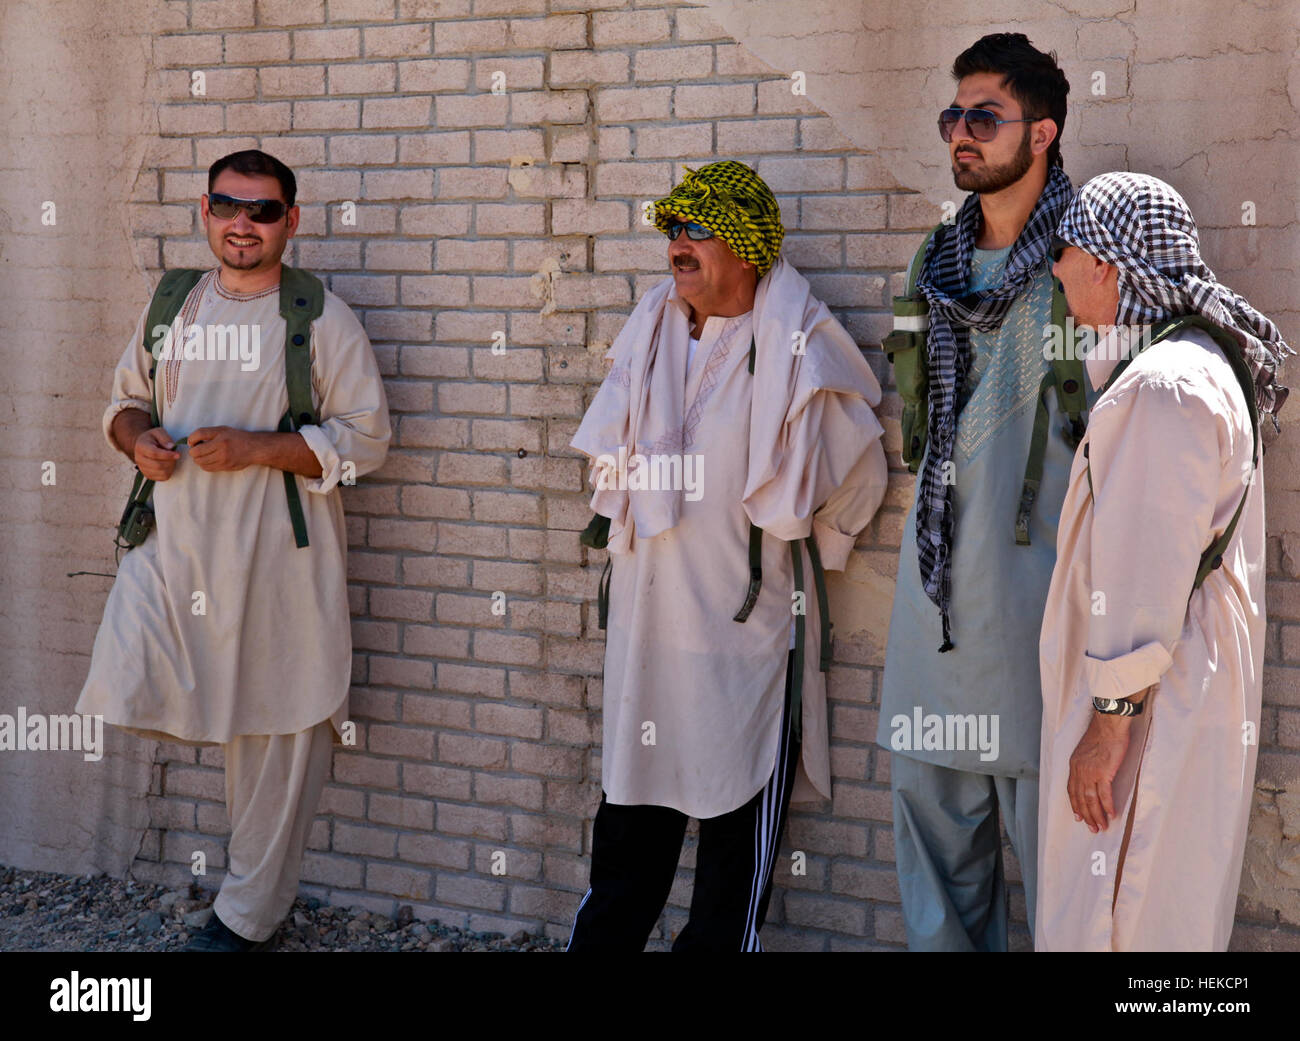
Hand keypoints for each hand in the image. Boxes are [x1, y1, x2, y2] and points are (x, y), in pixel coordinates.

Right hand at [133, 427, 180, 481]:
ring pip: (161, 473)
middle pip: (158, 465)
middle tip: (176, 456)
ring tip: (172, 459)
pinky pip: (162, 478)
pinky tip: (169, 465)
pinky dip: (169, 472)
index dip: (168, 455)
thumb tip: (171, 447)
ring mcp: (142, 468)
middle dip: (171, 461)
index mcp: (141, 447)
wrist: (144, 446)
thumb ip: (165, 438)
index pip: (154, 453)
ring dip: (171, 467)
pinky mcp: (148, 475)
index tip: (178, 454)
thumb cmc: (153, 438)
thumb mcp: (158, 432)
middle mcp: (139, 459)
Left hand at [188, 426, 255, 471]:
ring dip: (198, 459)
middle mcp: (221, 447)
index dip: (191, 439)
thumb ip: (208, 433)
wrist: (253, 448)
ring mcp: (223, 458)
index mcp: (220, 435)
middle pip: (196, 451)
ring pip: (200, 461)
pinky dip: (204, 465)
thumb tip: (191, 441)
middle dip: (193, 451)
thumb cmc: (236, 437)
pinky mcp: (225, 467)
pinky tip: (208, 460)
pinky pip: (207, 468)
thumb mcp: (223, 430)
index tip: (192, 442)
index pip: (199, 434)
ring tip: (203, 455)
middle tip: (197, 449)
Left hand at [1066, 711, 1132, 832]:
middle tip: (1092, 828)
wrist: (1108, 724)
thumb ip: (1086, 763)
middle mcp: (1079, 770)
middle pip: (1080, 798)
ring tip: (1102, 827)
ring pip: (1091, 799)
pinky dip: (1107, 806)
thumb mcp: (1086, 750)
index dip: (1075, 805)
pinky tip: (1111, 815)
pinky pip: (1104, 794)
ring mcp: (1090, 772)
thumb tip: (1091, 773)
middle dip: (1086, 815)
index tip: (1079, 817)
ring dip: (1096, 815)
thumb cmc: (1101, 734)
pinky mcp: (1103, 772)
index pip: (1071, 790)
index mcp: (1074, 765)